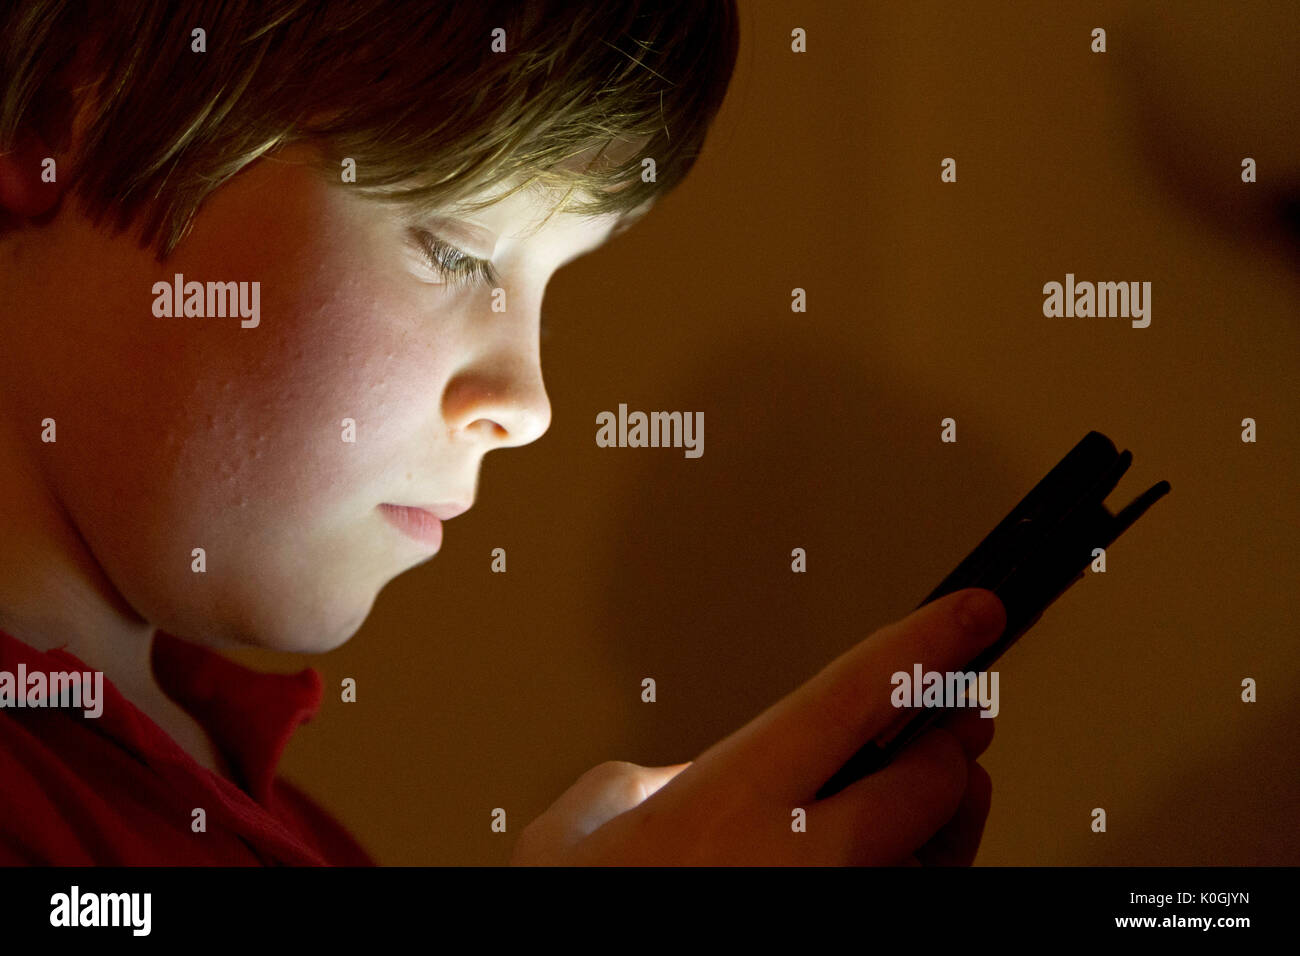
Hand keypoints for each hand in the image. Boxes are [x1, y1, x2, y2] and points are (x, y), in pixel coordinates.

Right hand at [510, 588, 1005, 864]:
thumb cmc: (589, 907)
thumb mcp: (583, 824)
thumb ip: (648, 779)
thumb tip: (685, 777)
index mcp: (726, 803)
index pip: (851, 695)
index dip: (924, 643)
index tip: (971, 614)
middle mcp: (795, 864)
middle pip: (930, 782)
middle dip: (946, 746)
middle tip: (950, 721)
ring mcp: (833, 911)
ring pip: (938, 858)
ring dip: (942, 818)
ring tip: (932, 789)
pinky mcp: (848, 943)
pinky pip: (914, 900)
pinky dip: (918, 869)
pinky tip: (906, 853)